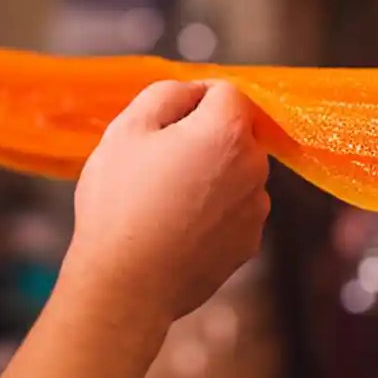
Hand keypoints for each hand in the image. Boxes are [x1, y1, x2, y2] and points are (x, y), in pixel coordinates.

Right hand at [69, 80, 270, 320]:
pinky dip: (213, 211)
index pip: (226, 92)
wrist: (127, 286)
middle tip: (156, 163)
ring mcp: (256, 209)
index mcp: (227, 132)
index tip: (165, 120)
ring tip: (163, 201)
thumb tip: (191, 92)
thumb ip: (166, 93)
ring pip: (235, 173)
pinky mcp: (249, 243)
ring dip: (210, 175)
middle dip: (202, 138)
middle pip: (234, 134)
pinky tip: (177, 227)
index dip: (193, 98)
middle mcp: (254, 167)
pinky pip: (233, 211)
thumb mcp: (127, 129)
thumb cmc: (121, 204)